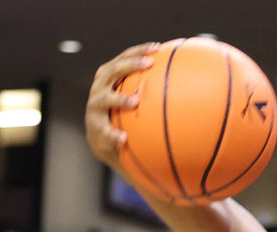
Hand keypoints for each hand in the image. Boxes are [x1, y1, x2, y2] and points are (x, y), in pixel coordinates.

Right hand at [85, 45, 158, 167]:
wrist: (101, 138)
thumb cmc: (122, 113)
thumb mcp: (131, 97)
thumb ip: (147, 88)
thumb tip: (181, 81)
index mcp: (109, 76)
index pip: (123, 58)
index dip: (138, 51)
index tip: (156, 48)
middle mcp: (100, 87)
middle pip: (114, 71)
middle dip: (131, 65)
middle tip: (149, 64)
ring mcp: (95, 106)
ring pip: (106, 99)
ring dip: (121, 99)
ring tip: (135, 102)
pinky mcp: (95, 127)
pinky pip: (105, 131)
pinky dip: (114, 134)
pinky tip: (124, 138)